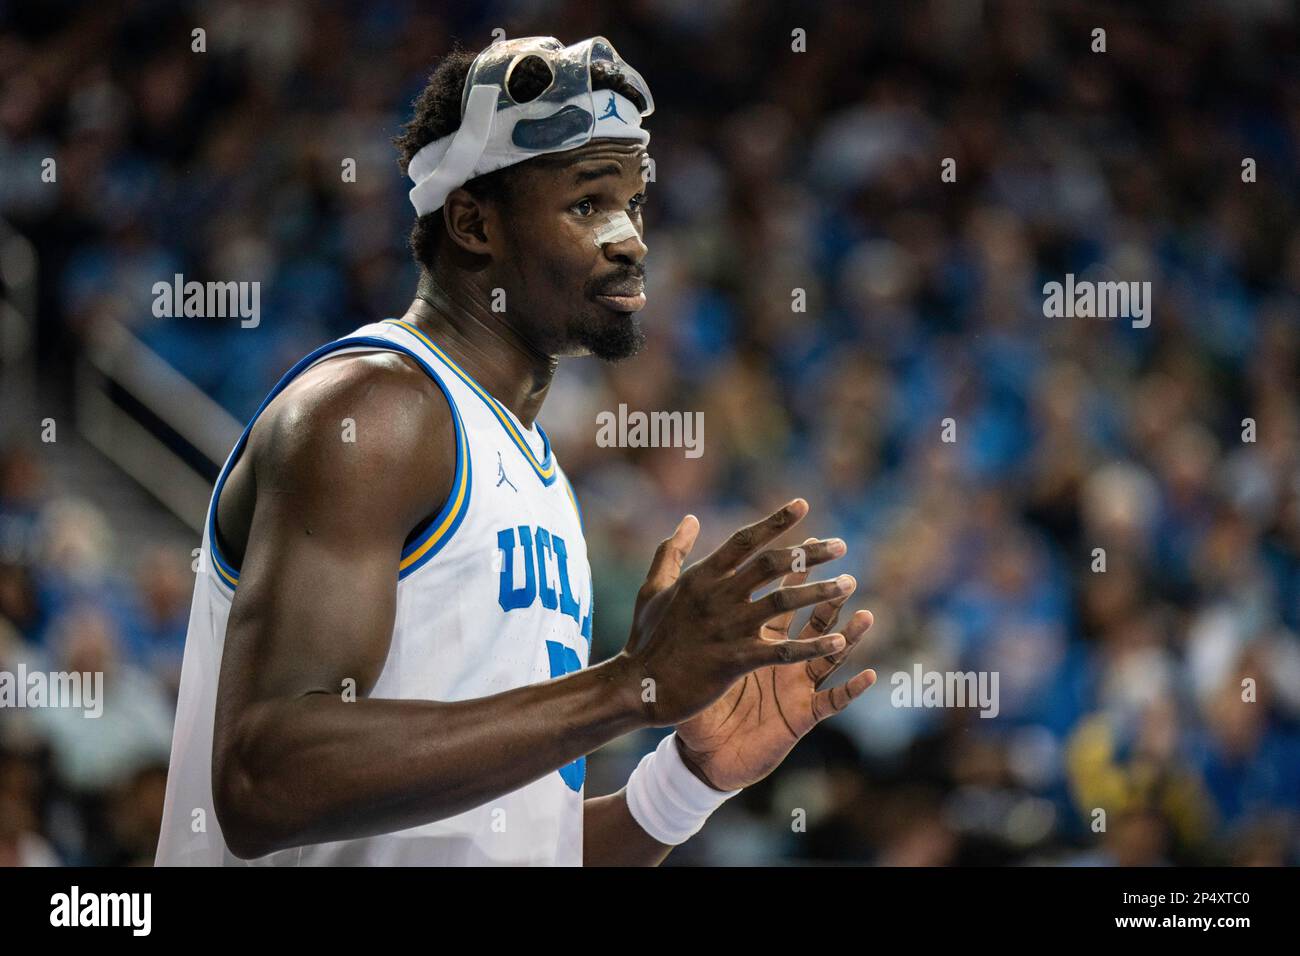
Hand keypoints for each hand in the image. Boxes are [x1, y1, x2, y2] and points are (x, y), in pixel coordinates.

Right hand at [616, 499, 854, 726]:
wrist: (637, 686)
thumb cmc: (645, 636)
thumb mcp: (653, 587)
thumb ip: (672, 551)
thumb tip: (688, 519)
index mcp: (701, 577)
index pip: (745, 540)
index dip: (775, 521)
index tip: (803, 505)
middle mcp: (717, 596)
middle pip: (773, 565)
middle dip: (810, 553)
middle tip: (841, 546)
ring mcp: (727, 628)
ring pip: (784, 603)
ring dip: (820, 592)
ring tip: (849, 584)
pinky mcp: (734, 661)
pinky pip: (782, 650)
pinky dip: (811, 646)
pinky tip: (836, 640)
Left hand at [674, 539, 876, 791]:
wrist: (701, 756)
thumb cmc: (695, 703)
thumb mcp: (688, 656)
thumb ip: (686, 616)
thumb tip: (676, 577)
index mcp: (755, 638)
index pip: (778, 598)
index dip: (792, 574)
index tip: (804, 544)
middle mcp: (781, 658)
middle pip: (811, 620)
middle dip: (828, 597)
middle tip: (844, 572)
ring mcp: (794, 685)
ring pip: (828, 655)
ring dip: (848, 636)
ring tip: (866, 616)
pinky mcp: (800, 715)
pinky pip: (830, 702)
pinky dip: (850, 690)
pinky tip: (868, 675)